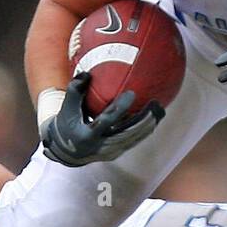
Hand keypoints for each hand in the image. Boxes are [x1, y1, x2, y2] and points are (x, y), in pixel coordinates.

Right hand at [41, 73, 163, 166]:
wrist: (67, 150)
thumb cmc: (68, 123)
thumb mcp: (67, 107)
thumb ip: (75, 89)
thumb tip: (86, 73)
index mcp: (87, 136)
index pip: (107, 121)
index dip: (120, 108)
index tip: (132, 93)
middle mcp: (101, 147)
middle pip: (127, 134)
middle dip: (143, 121)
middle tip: (156, 105)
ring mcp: (110, 152)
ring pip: (133, 139)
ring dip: (148, 126)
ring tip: (159, 110)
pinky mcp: (116, 153)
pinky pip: (133, 141)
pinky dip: (143, 130)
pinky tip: (154, 119)